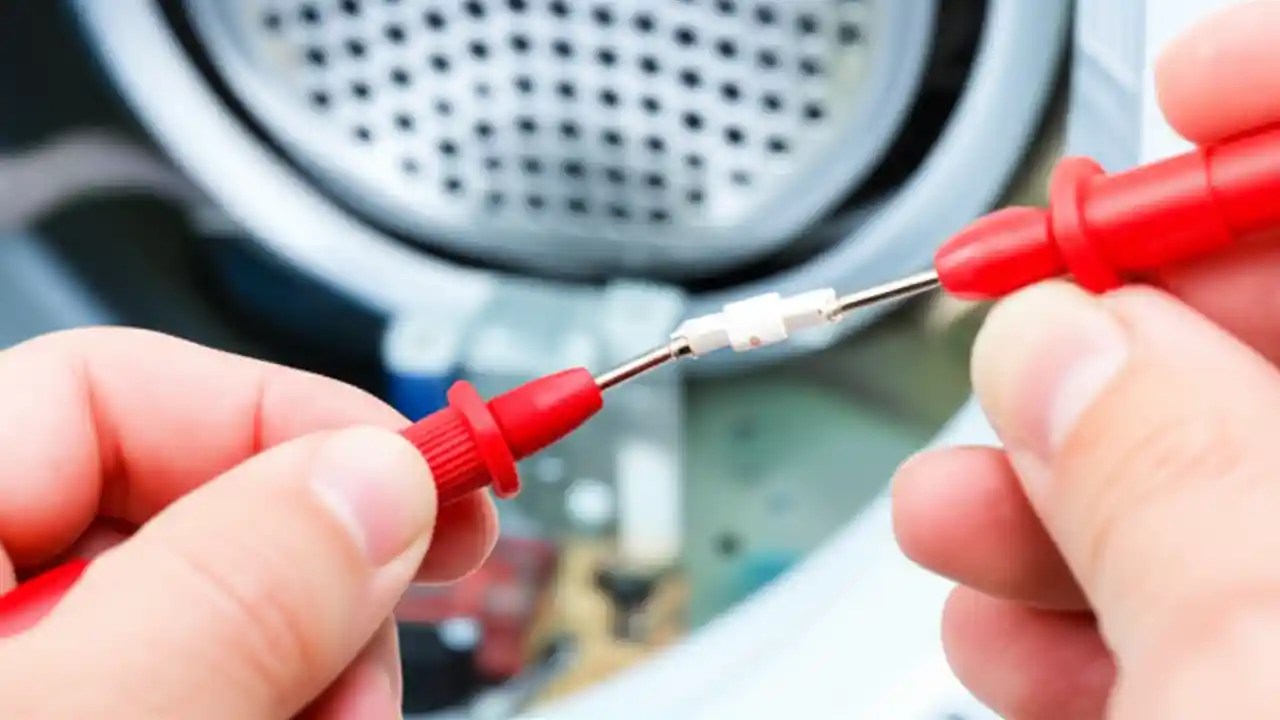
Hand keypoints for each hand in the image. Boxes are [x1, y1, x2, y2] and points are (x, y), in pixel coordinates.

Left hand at [0, 328, 497, 717]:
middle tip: (391, 637)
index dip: (287, 415)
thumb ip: (222, 595)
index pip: (107, 384)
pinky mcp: (86, 714)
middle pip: (189, 505)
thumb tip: (378, 482)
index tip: (428, 481)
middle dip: (319, 573)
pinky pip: (211, 685)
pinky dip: (287, 707)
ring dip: (319, 659)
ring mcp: (33, 671)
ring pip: (218, 612)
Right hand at [893, 2, 1279, 716]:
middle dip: (1123, 330)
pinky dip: (1070, 611)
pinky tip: (1009, 636)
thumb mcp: (1260, 670)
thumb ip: (1166, 478)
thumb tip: (1059, 349)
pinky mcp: (1267, 692)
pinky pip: (1186, 606)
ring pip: (1212, 480)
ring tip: (956, 519)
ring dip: (1052, 488)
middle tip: (1016, 340)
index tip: (1175, 92)